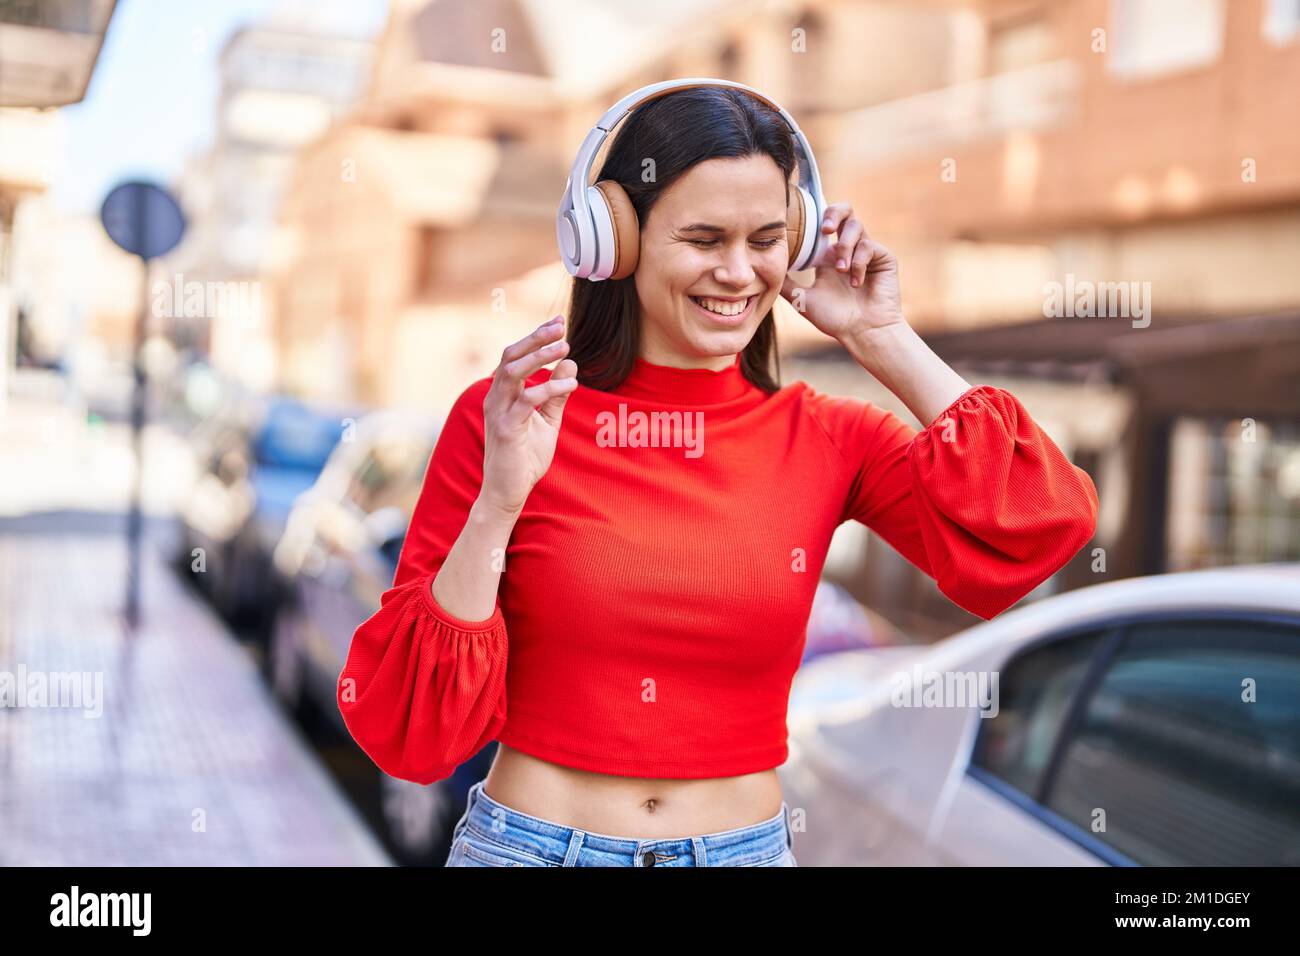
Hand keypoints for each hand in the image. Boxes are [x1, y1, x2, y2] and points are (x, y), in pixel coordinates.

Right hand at [478, 316, 577, 514]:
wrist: (509, 491)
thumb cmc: (525, 456)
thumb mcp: (548, 421)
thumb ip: (557, 394)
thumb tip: (570, 364)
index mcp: (503, 393)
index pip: (516, 355)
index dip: (536, 337)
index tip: (559, 322)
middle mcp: (496, 398)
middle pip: (511, 356)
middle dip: (536, 338)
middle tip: (561, 326)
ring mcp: (498, 413)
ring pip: (513, 372)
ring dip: (540, 357)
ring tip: (566, 348)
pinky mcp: (507, 429)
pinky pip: (526, 401)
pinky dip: (548, 389)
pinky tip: (570, 384)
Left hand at [779, 202, 904, 340]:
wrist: (862, 333)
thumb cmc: (835, 319)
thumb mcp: (801, 298)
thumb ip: (785, 282)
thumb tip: (763, 268)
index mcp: (829, 256)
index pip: (823, 224)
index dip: (814, 216)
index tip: (801, 218)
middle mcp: (848, 249)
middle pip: (845, 210)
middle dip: (833, 213)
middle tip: (824, 230)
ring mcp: (867, 252)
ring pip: (856, 226)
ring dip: (844, 247)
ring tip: (840, 270)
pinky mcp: (884, 257)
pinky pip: (869, 245)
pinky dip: (859, 262)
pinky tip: (856, 282)